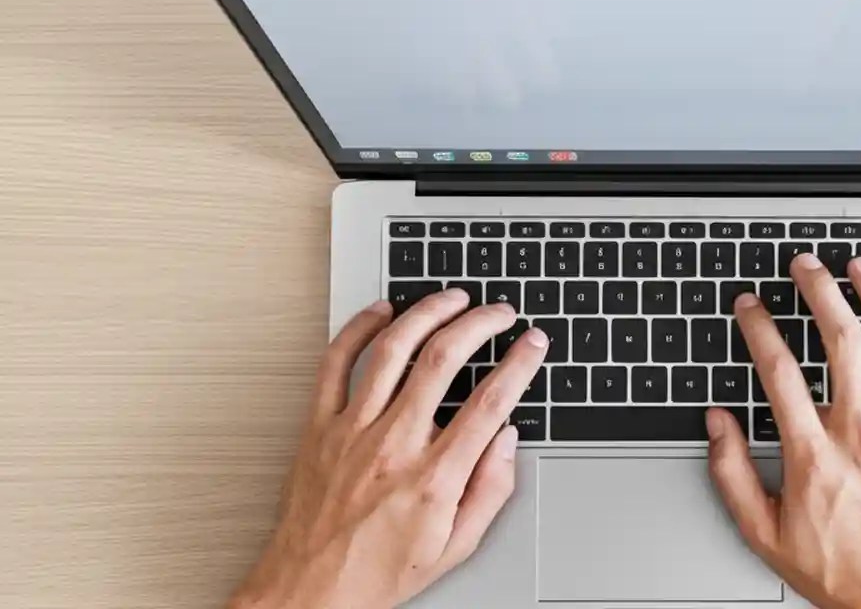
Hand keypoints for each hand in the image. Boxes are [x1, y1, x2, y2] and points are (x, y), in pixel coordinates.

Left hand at [228, 289, 545, 608]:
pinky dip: (357, 329)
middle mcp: (393, 444)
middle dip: (480, 323)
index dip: (519, 363)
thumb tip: (508, 440)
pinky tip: (381, 312)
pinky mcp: (319, 427)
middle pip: (444, 359)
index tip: (533, 343)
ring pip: (393, 350)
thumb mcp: (455, 548)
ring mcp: (352, 430)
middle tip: (500, 312)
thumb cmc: (378, 572)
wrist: (309, 591)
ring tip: (452, 299)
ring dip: (427, 313)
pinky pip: (335, 364)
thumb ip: (490, 491)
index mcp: (434, 477)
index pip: (490, 402)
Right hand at [706, 254, 860, 608]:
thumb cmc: (841, 572)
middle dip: (818, 292)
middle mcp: (860, 432)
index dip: (759, 328)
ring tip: (860, 267)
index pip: (778, 370)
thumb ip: (732, 474)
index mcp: (813, 453)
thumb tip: (716, 423)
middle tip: (805, 266)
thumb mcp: (765, 534)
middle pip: (840, 341)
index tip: (750, 307)